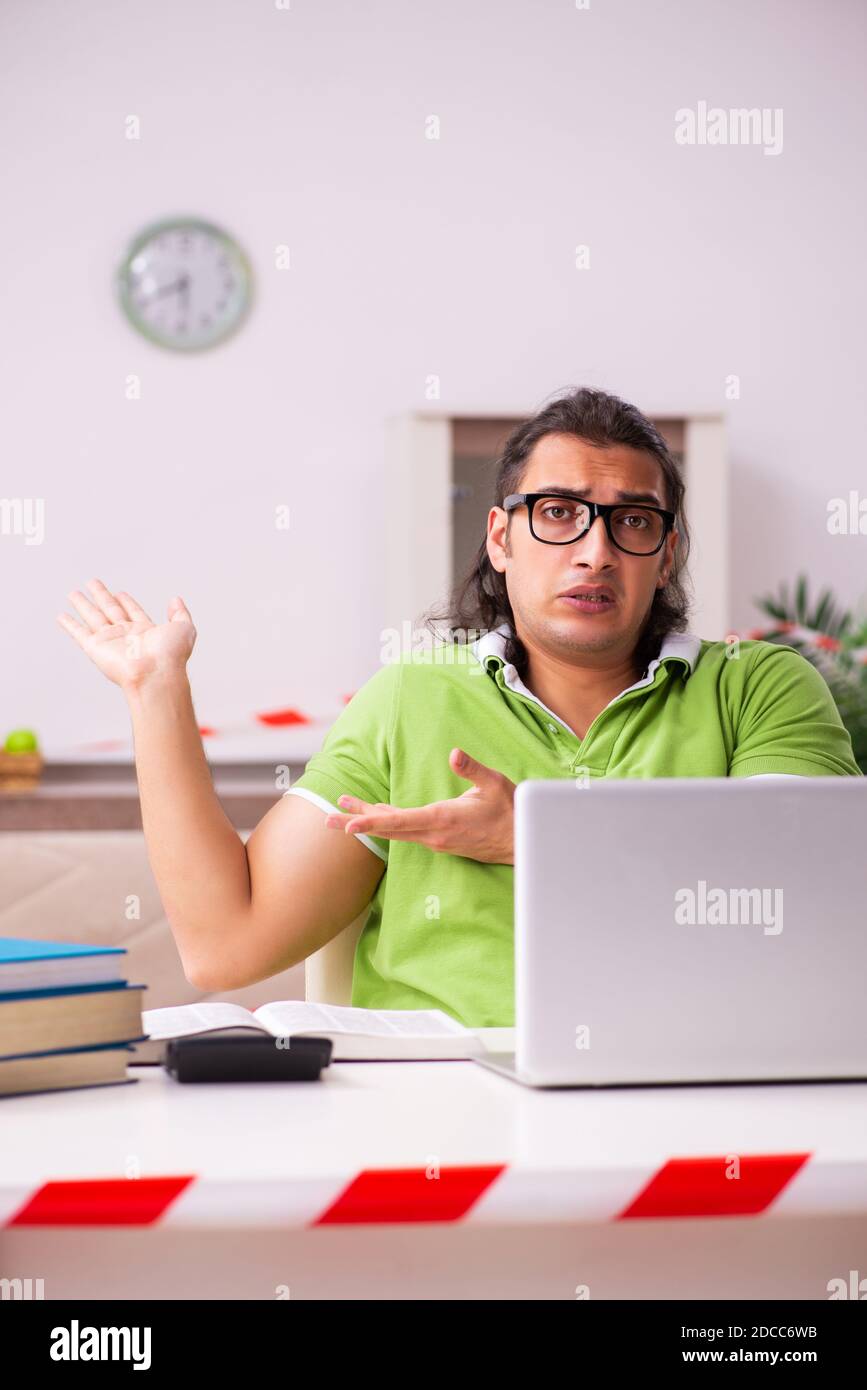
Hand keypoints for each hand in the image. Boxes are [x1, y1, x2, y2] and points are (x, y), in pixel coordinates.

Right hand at [57, 579, 195, 690]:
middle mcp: (126, 635)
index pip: (133, 611)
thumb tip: (176, 599)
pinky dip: (69, 625)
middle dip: (102, 595)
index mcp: (145, 631)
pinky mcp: (96, 648)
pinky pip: (79, 634)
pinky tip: (61, 616)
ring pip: (93, 617)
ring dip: (83, 605)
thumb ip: (180, 613)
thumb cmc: (171, 656)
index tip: (120, 592)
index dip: (126, 601)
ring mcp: (110, 641)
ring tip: (74, 593)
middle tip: (93, 582)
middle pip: (110, 610)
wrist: (156, 674)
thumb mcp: (184, 628)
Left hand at [324, 748, 516, 864]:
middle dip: (357, 823)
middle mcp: (434, 834)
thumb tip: (454, 753)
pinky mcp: (440, 841)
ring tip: (343, 816)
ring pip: (395, 832)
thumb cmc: (510, 811)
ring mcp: (436, 840)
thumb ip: (472, 769)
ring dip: (369, 823)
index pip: (400, 822)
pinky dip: (386, 825)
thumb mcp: (495, 784)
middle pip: (388, 829)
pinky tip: (376, 820)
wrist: (523, 843)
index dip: (372, 823)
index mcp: (443, 820)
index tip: (349, 826)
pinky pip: (406, 833)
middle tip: (327, 819)